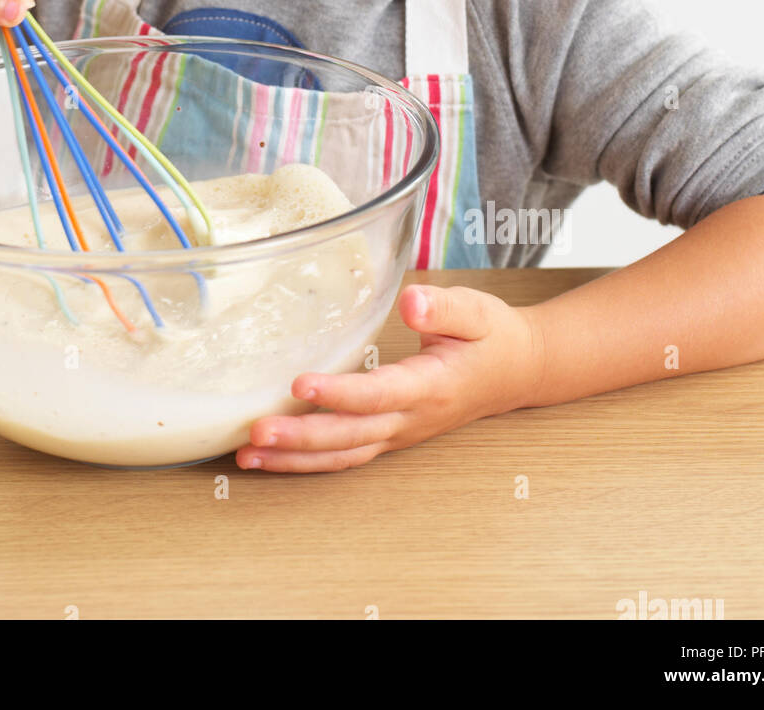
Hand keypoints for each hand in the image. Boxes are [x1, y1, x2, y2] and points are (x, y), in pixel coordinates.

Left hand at [236, 284, 544, 472]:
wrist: (517, 371)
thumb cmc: (493, 337)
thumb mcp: (478, 312)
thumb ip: (444, 307)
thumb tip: (411, 300)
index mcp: (431, 386)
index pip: (379, 394)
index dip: (340, 394)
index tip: (300, 385)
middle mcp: (410, 419)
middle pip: (350, 436)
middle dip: (301, 438)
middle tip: (255, 432)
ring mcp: (398, 433)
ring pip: (342, 455)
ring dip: (294, 459)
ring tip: (246, 457)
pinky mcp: (387, 435)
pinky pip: (343, 456)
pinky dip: (305, 463)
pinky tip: (268, 460)